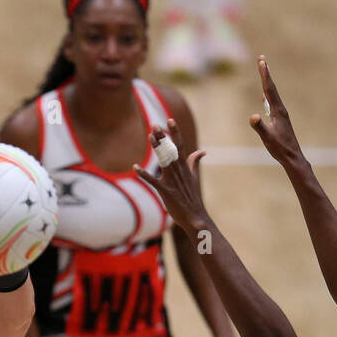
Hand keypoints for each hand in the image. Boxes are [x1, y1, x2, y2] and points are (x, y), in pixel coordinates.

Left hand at [132, 120, 210, 234]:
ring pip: (164, 161)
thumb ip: (194, 163)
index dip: (175, 133)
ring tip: (149, 136)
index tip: (170, 120)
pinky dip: (144, 175)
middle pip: (170, 150)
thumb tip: (202, 151)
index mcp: (186, 167)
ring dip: (157, 149)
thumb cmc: (192, 198)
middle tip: (155, 125)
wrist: (196, 217)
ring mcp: (173, 181)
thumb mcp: (194, 177)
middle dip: (163, 137)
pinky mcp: (166, 192)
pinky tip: (135, 167)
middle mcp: (179, 172)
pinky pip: (153, 182)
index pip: (180, 146)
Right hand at [249, 55, 305, 167]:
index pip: (269, 89)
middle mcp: (281, 109)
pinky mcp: (279, 119)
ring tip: (264, 73)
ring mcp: (280, 114)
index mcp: (278, 111)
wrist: (292, 157)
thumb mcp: (267, 137)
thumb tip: (253, 116)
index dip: (265, 75)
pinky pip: (272, 103)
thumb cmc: (279, 148)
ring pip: (272, 94)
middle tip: (262, 59)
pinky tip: (264, 96)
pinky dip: (267, 96)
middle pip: (272, 88)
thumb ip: (259, 126)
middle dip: (266, 73)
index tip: (262, 61)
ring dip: (267, 83)